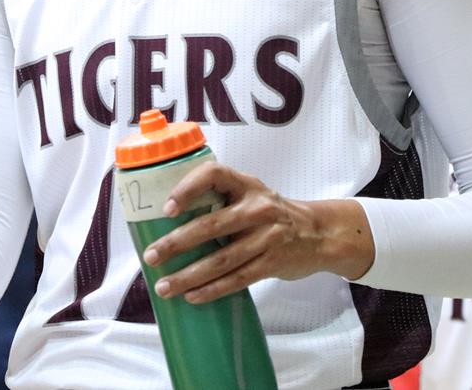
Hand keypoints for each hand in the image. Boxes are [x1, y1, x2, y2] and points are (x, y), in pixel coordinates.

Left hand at [142, 162, 374, 304]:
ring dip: (189, 275)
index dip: (188, 188)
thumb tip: (169, 220)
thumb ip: (221, 200)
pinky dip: (212, 290)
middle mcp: (258, 207)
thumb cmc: (272, 213)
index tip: (167, 209)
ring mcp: (268, 236)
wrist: (321, 233)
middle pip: (211, 225)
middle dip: (176, 243)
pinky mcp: (273, 262)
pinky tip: (192, 296)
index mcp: (246, 184)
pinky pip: (238, 279)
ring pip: (222, 259)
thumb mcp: (252, 195)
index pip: (214, 175)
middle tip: (151, 256)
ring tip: (164, 286)